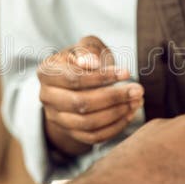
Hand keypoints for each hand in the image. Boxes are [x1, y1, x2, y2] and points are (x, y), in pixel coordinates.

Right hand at [38, 36, 143, 156]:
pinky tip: (130, 114)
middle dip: (113, 97)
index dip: (101, 77)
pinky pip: (93, 137)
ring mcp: (56, 118)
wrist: (78, 81)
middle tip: (138, 90)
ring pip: (87, 123)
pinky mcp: (70, 132)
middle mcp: (46, 97)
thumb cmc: (86, 59)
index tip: (127, 72)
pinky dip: (114, 127)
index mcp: (46, 72)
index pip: (74, 78)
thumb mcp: (87, 46)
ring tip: (137, 101)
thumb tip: (91, 62)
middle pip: (80, 103)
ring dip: (117, 113)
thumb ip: (88, 49)